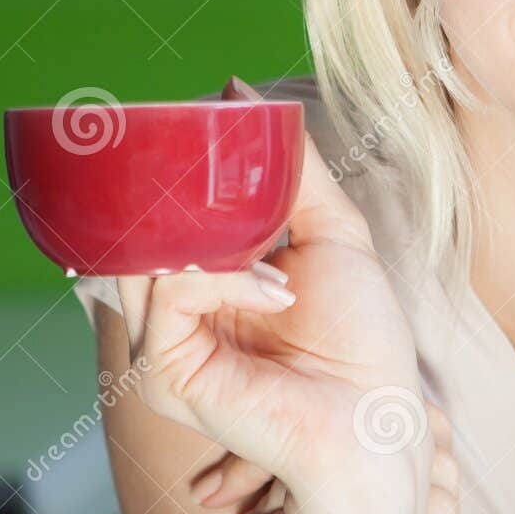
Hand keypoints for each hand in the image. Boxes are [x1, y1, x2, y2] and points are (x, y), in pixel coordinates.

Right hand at [115, 76, 428, 499]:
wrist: (375, 421)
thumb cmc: (362, 344)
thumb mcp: (330, 233)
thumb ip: (291, 169)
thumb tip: (237, 92)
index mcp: (210, 284)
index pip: (163, 217)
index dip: (170, 172)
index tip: (192, 126)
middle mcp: (178, 314)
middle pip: (139, 231)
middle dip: (169, 189)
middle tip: (202, 155)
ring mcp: (166, 344)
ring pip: (143, 254)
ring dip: (210, 237)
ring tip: (276, 260)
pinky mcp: (166, 373)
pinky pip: (168, 294)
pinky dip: (220, 279)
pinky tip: (275, 291)